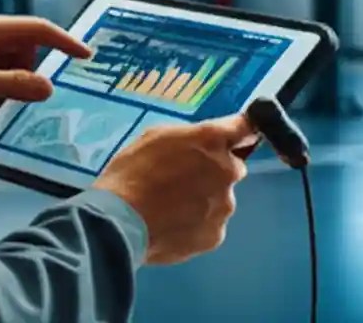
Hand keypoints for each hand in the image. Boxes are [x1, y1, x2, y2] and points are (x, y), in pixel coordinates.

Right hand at [94, 115, 256, 265]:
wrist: (118, 221)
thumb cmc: (130, 172)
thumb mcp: (155, 137)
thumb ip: (189, 138)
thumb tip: (205, 145)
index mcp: (211, 141)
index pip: (245, 128)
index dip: (243, 131)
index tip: (242, 135)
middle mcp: (226, 171)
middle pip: (232, 168)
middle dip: (214, 172)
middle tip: (182, 180)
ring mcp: (224, 206)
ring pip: (221, 200)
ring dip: (204, 201)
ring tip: (170, 208)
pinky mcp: (215, 235)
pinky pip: (210, 225)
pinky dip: (197, 225)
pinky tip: (172, 225)